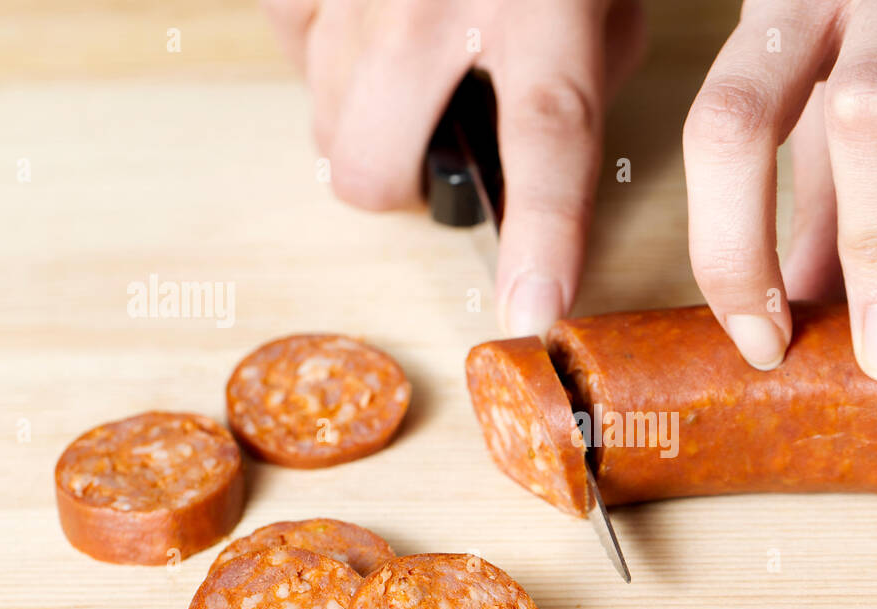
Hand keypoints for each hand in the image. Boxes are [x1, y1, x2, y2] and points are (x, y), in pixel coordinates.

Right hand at [263, 0, 645, 336]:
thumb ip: (585, 77)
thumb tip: (538, 159)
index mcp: (544, 8)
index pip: (545, 141)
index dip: (539, 237)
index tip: (529, 312)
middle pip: (375, 164)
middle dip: (399, 187)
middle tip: (430, 151)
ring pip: (325, 121)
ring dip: (365, 123)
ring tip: (406, 71)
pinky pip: (291, 47)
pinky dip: (324, 58)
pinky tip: (366, 27)